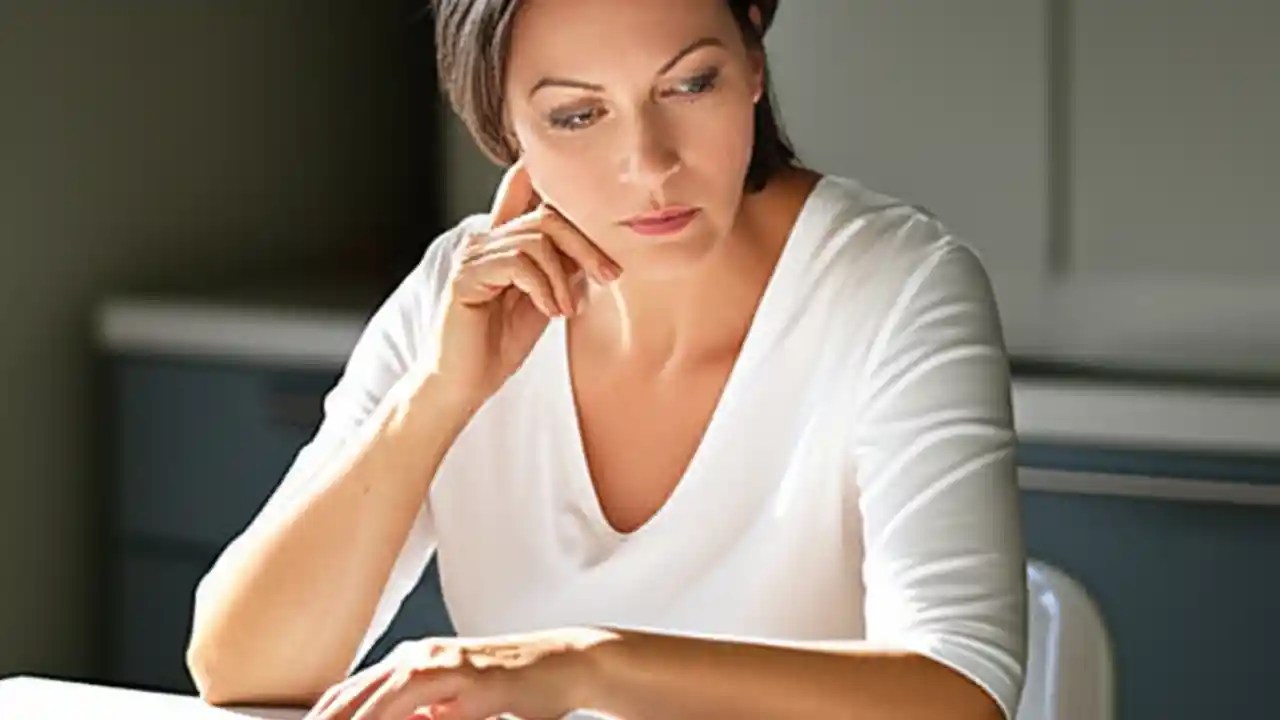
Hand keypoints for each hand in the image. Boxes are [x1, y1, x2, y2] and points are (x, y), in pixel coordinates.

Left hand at [301, 628, 612, 719]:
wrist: (568, 663)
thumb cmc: (520, 686)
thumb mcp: (458, 707)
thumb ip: (424, 715)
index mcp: (413, 663)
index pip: (348, 695)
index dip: (320, 719)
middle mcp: (420, 657)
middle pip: (350, 697)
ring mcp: (441, 665)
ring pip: (375, 700)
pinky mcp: (466, 679)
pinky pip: (414, 705)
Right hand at [427, 159, 621, 408]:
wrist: (465, 382)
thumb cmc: (500, 344)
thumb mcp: (546, 299)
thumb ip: (562, 269)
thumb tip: (596, 246)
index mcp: (502, 241)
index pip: (520, 191)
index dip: (542, 175)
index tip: (574, 178)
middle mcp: (485, 240)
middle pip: (546, 216)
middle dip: (585, 244)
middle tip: (608, 275)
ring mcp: (473, 256)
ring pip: (536, 240)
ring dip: (563, 277)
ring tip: (566, 310)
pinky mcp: (465, 276)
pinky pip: (518, 263)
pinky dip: (543, 288)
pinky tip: (549, 311)